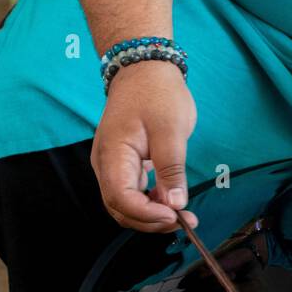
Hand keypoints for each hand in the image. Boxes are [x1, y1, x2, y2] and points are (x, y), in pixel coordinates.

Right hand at [90, 60, 197, 231]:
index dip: (147, 215)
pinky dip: (151, 204)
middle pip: (121, 209)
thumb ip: (171, 169)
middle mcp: (106, 165)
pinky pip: (132, 194)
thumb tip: (175, 204)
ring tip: (182, 215)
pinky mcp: (123, 166)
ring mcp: (112, 167)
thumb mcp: (171, 130)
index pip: (121, 199)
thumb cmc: (157, 94)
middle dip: (151, 222)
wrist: (144, 70)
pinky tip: (172, 203)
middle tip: (185, 221)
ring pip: (126, 205)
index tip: (175, 215)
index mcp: (113, 155)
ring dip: (152, 216)